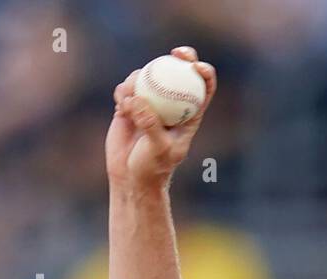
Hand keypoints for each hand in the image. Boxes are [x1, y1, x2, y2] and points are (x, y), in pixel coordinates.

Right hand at [106, 47, 215, 190]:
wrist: (131, 177)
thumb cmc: (152, 168)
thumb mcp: (157, 148)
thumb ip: (150, 123)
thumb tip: (138, 99)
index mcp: (189, 115)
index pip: (204, 89)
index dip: (204, 73)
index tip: (196, 66)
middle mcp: (171, 105)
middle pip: (179, 73)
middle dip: (181, 57)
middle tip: (175, 53)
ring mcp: (150, 103)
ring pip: (148, 77)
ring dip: (139, 81)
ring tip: (130, 102)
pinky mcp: (129, 105)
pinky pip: (126, 89)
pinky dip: (123, 93)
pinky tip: (121, 105)